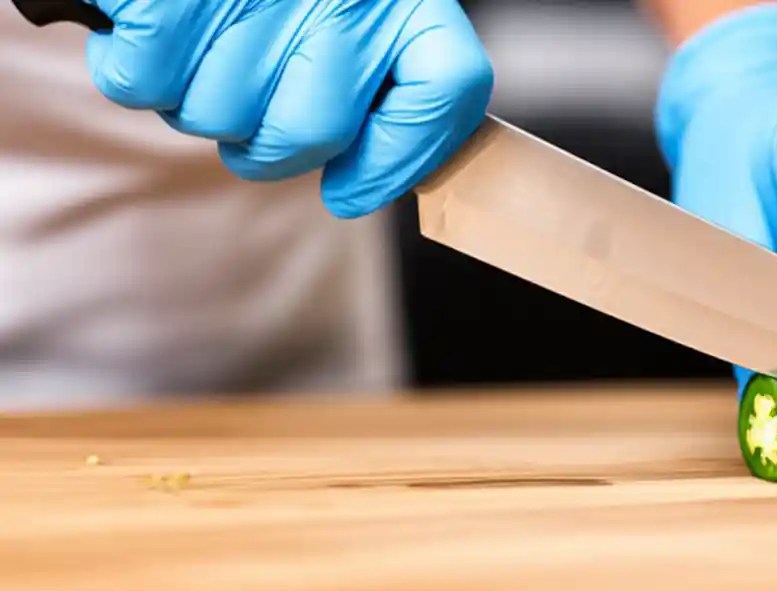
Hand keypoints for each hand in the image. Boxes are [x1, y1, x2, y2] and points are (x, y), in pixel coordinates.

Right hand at [84, 0, 493, 217]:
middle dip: (267, 145)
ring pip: (219, 118)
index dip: (399, 159)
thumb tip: (351, 193)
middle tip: (249, 96)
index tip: (346, 193)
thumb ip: (387, 97)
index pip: (447, 87)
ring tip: (204, 43)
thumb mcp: (354, 20)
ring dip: (198, 100)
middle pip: (313, 133)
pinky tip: (156, 30)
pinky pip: (144, 85)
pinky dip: (137, 71)